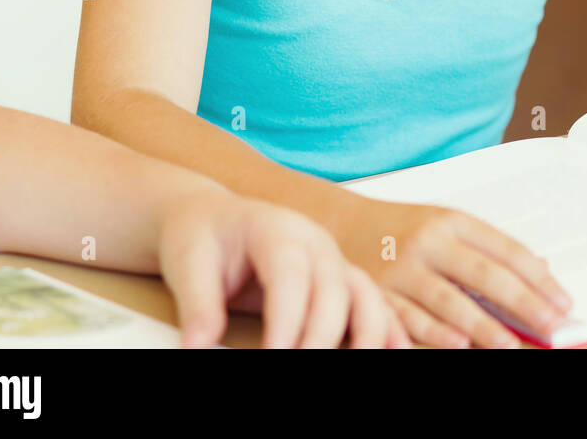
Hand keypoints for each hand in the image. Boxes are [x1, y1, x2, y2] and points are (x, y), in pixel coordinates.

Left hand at [158, 191, 410, 347]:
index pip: (290, 275)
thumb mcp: (188, 264)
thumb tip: (198, 349)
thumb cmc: (203, 237)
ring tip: (366, 361)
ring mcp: (331, 260)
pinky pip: (371, 300)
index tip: (276, 356)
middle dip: (323, 337)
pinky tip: (398, 349)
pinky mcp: (338, 279)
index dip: (287, 320)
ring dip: (368, 332)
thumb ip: (199, 307)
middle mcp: (314, 242)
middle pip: (332, 288)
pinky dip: (387, 325)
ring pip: (363, 293)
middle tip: (303, 367)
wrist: (213, 219)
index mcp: (276, 229)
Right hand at [330, 195, 572, 347]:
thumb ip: (489, 248)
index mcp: (451, 221)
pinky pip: (410, 316)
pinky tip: (459, 344)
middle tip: (551, 325)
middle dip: (523, 302)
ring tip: (511, 344)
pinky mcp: (377, 292)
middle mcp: (429, 241)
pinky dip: (435, 332)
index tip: (562, 301)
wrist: (335, 223)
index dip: (538, 278)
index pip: (506, 249)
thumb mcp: (445, 225)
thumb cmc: (398, 228)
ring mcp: (402, 268)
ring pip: (449, 300)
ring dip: (483, 325)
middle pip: (484, 274)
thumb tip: (541, 268)